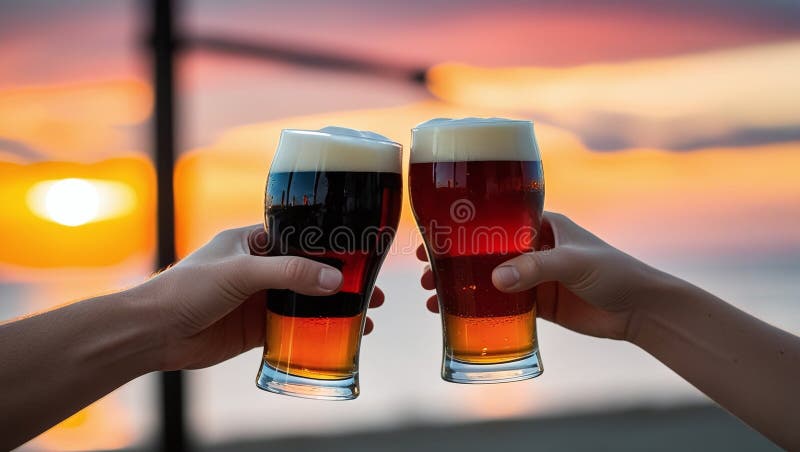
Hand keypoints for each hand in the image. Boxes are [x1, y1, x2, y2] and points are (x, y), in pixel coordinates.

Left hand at [134, 225, 383, 370]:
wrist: (154, 333)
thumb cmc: (188, 288)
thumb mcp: (241, 272)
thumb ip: (288, 273)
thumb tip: (335, 280)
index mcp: (254, 242)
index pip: (302, 239)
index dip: (333, 247)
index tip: (363, 255)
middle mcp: (261, 268)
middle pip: (311, 272)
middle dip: (342, 281)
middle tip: (374, 291)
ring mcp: (260, 300)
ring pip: (306, 302)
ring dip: (335, 309)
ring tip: (367, 316)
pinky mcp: (257, 329)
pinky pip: (294, 328)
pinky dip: (316, 333)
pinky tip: (340, 337)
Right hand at [419, 212, 661, 340]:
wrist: (641, 310)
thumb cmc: (614, 271)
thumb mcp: (573, 263)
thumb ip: (535, 269)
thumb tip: (494, 281)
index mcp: (541, 225)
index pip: (494, 221)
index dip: (464, 228)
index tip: (436, 235)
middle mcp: (534, 248)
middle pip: (484, 251)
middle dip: (454, 259)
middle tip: (425, 269)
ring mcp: (534, 277)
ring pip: (488, 279)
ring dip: (461, 285)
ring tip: (431, 294)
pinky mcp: (538, 304)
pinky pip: (502, 305)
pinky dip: (479, 308)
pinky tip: (455, 314)